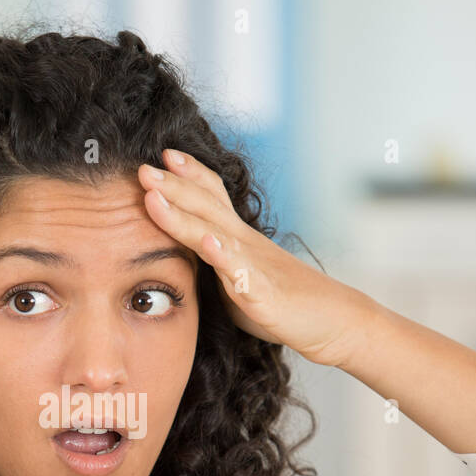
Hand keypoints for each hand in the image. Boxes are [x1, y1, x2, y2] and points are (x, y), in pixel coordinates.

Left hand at [136, 148, 376, 367]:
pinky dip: (225, 257)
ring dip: (182, 214)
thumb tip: (188, 260)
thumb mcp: (241, 276)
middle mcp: (245, 244)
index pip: (211, 197)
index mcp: (238, 239)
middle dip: (172, 185)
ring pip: (214, 234)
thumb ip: (215, 264)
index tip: (163, 155)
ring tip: (155, 196)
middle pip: (205, 206)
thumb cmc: (285, 302)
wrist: (333, 321)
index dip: (188, 175)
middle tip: (141, 166)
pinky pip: (242, 273)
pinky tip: (209, 243)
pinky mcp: (263, 294)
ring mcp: (254, 266)